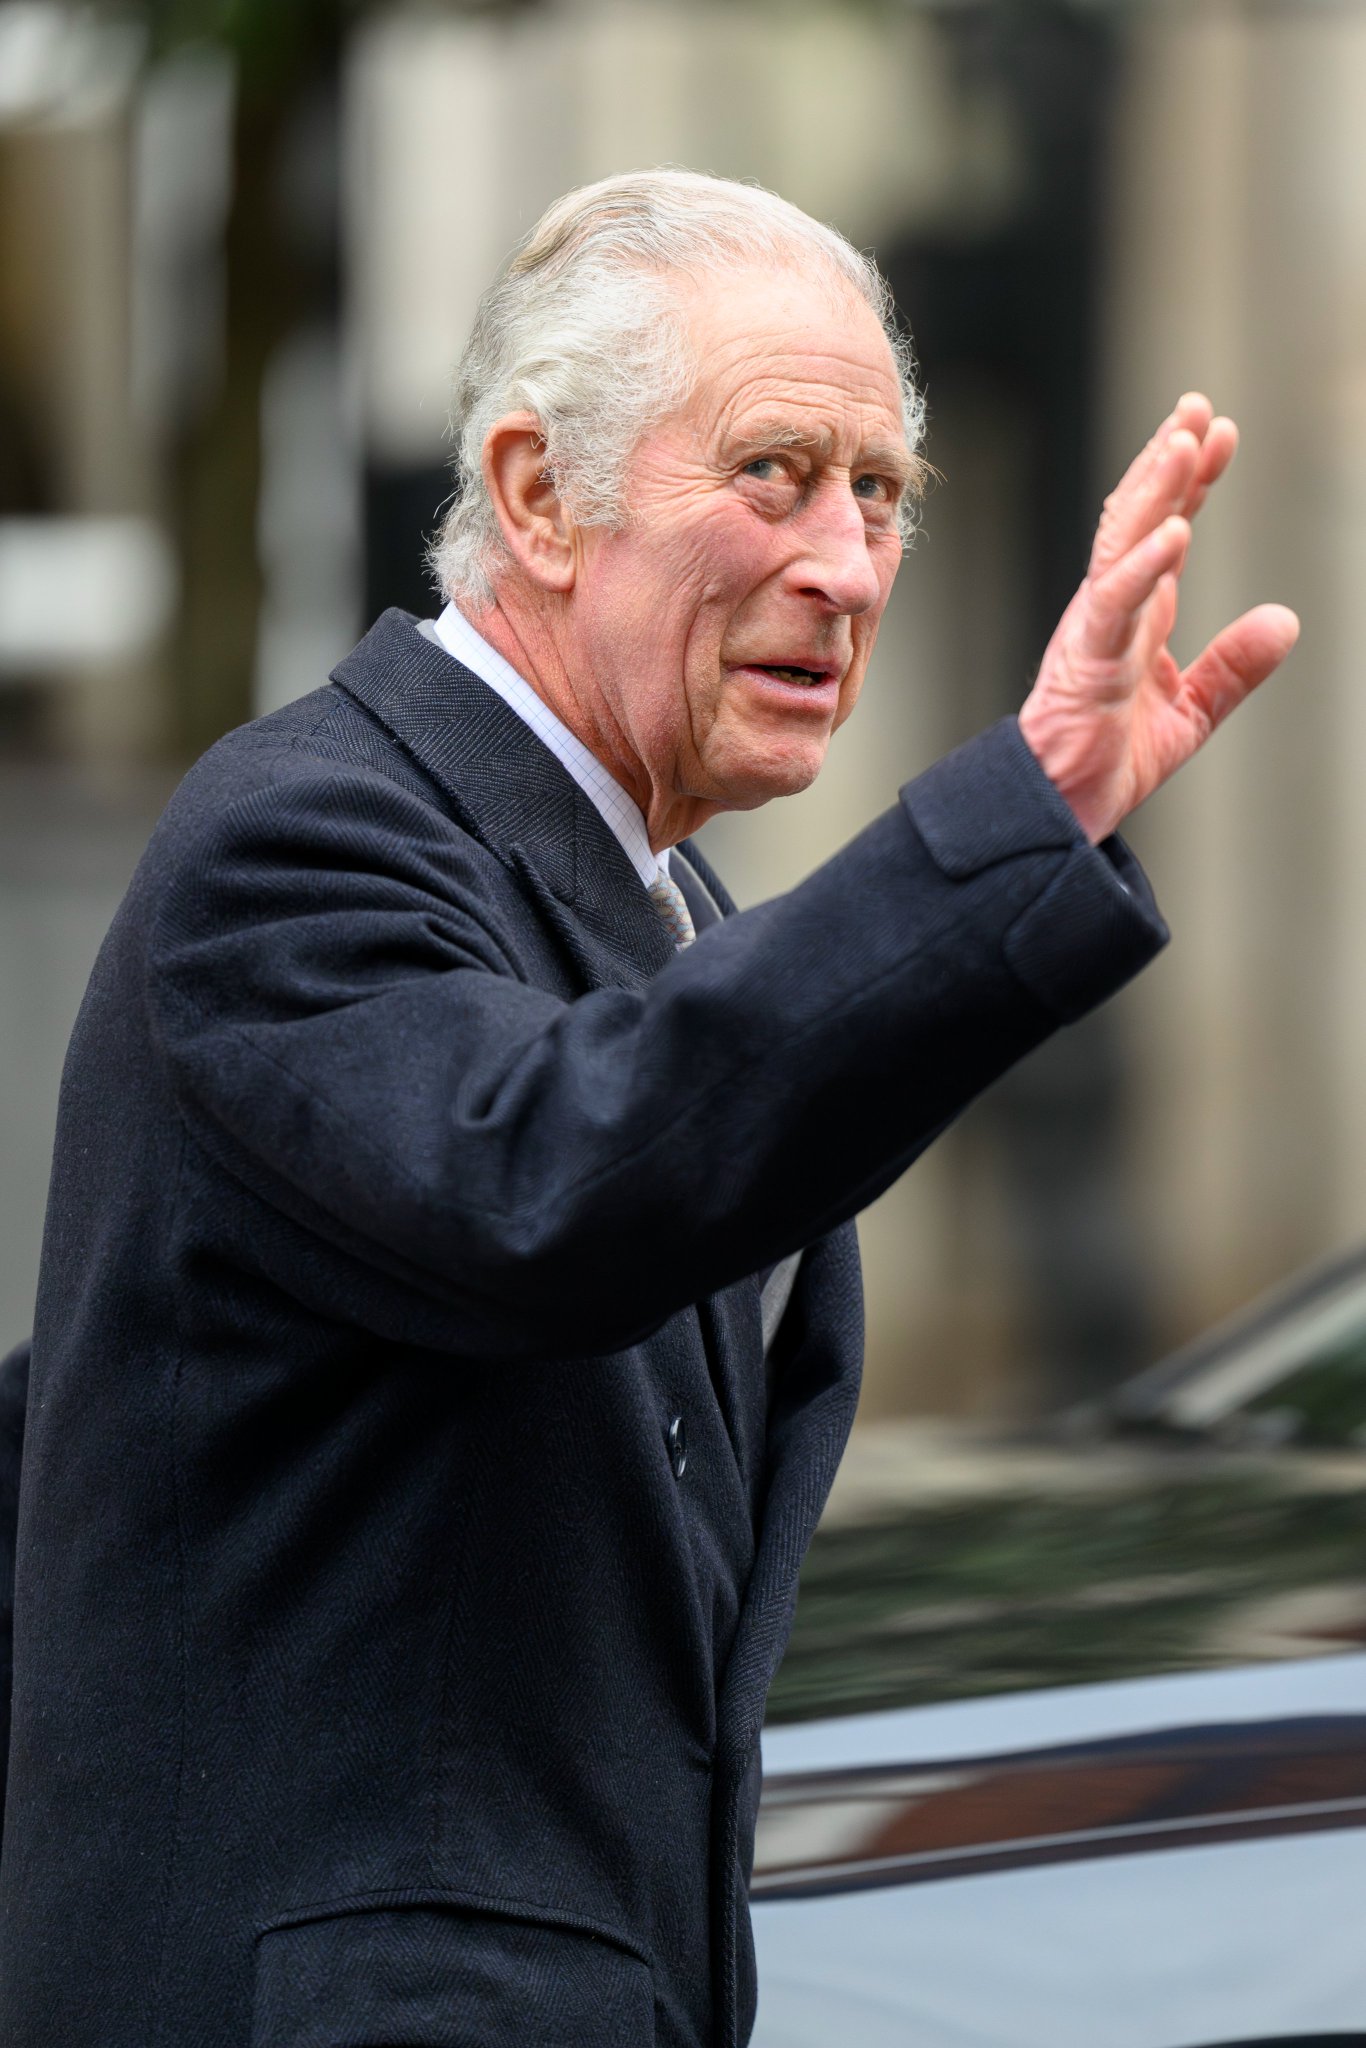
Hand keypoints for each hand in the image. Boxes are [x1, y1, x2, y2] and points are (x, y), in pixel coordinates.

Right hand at [1018, 393, 1299, 843]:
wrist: (1058, 809)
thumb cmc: (1106, 760)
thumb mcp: (1192, 711)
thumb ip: (1235, 666)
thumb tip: (1285, 620)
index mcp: (1135, 613)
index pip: (1165, 528)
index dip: (1193, 479)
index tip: (1220, 431)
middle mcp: (1111, 606)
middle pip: (1138, 517)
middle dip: (1167, 461)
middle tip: (1197, 407)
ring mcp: (1095, 627)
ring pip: (1121, 543)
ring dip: (1154, 490)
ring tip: (1183, 442)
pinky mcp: (1086, 660)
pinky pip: (1114, 602)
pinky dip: (1143, 565)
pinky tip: (1174, 531)